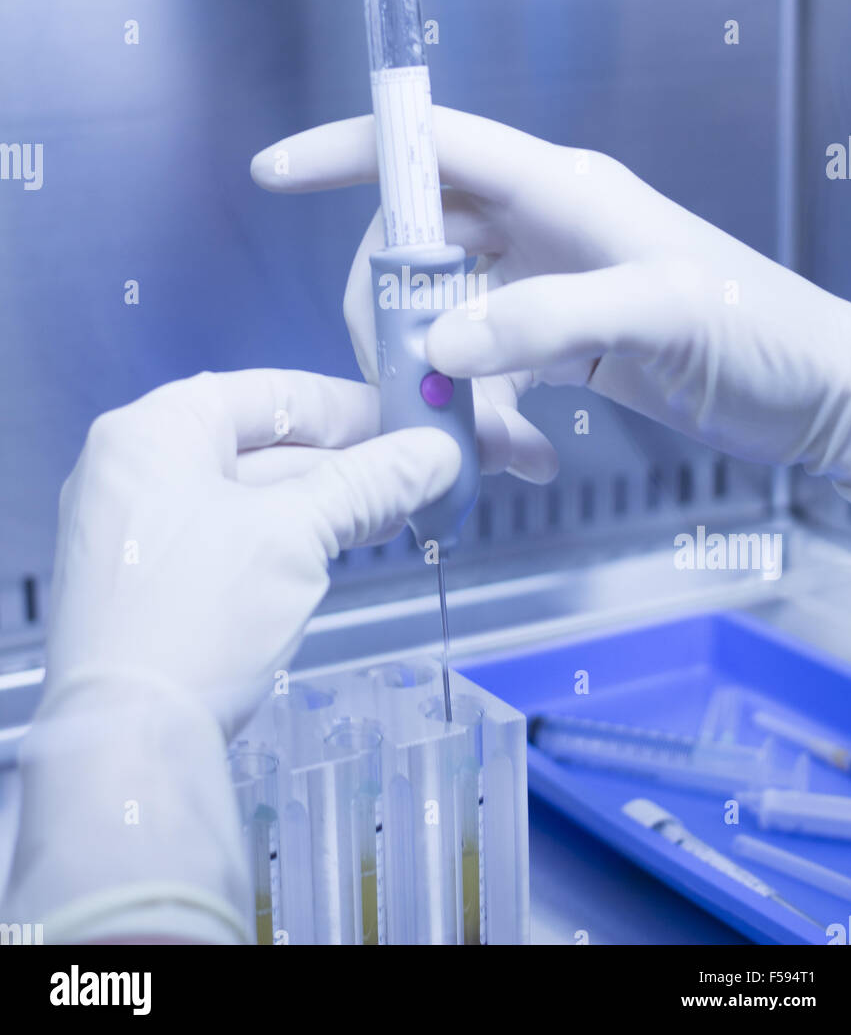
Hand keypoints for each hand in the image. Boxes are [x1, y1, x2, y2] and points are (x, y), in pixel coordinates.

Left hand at [47, 367, 459, 737]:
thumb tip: (438, 453)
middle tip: (420, 474)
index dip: (351, 408)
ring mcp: (135, 527)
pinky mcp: (148, 581)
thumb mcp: (297, 534)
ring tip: (397, 512)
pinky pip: (230, 538)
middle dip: (347, 463)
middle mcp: (135, 467)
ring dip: (325, 504)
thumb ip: (371, 482)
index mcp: (155, 430)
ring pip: (251, 495)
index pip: (272, 393)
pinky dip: (288, 539)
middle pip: (263, 445)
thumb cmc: (195, 619)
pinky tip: (343, 544)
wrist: (128, 742)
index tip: (412, 424)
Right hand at [252, 107, 850, 507]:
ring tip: (494, 451)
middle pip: (418, 252)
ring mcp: (548, 286)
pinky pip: (486, 371)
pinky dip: (487, 417)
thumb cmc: (764, 333)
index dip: (351, 152)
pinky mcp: (560, 342)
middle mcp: (543, 227)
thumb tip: (440, 343)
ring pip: (446, 322)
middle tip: (411, 395)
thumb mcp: (662, 313)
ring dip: (449, 390)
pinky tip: (525, 457)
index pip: (436, 147)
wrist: (820, 396)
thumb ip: (547, 320)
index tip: (275, 174)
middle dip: (398, 324)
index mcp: (561, 189)